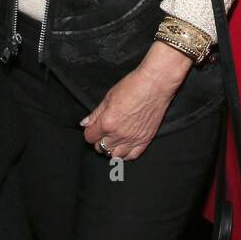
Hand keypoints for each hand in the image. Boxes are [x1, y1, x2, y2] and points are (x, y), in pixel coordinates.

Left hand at [81, 41, 191, 160]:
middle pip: (101, 148)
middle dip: (99, 140)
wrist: (155, 84)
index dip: (90, 132)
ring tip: (114, 139)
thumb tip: (85, 123)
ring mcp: (133, 139)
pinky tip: (125, 146)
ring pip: (116, 155)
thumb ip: (96, 113)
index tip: (93, 127)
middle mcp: (119, 135)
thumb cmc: (133, 86)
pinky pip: (133, 155)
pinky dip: (126, 154)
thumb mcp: (109, 97)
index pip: (90, 137)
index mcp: (107, 123)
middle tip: (104, 131)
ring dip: (112, 149)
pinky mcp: (146, 139)